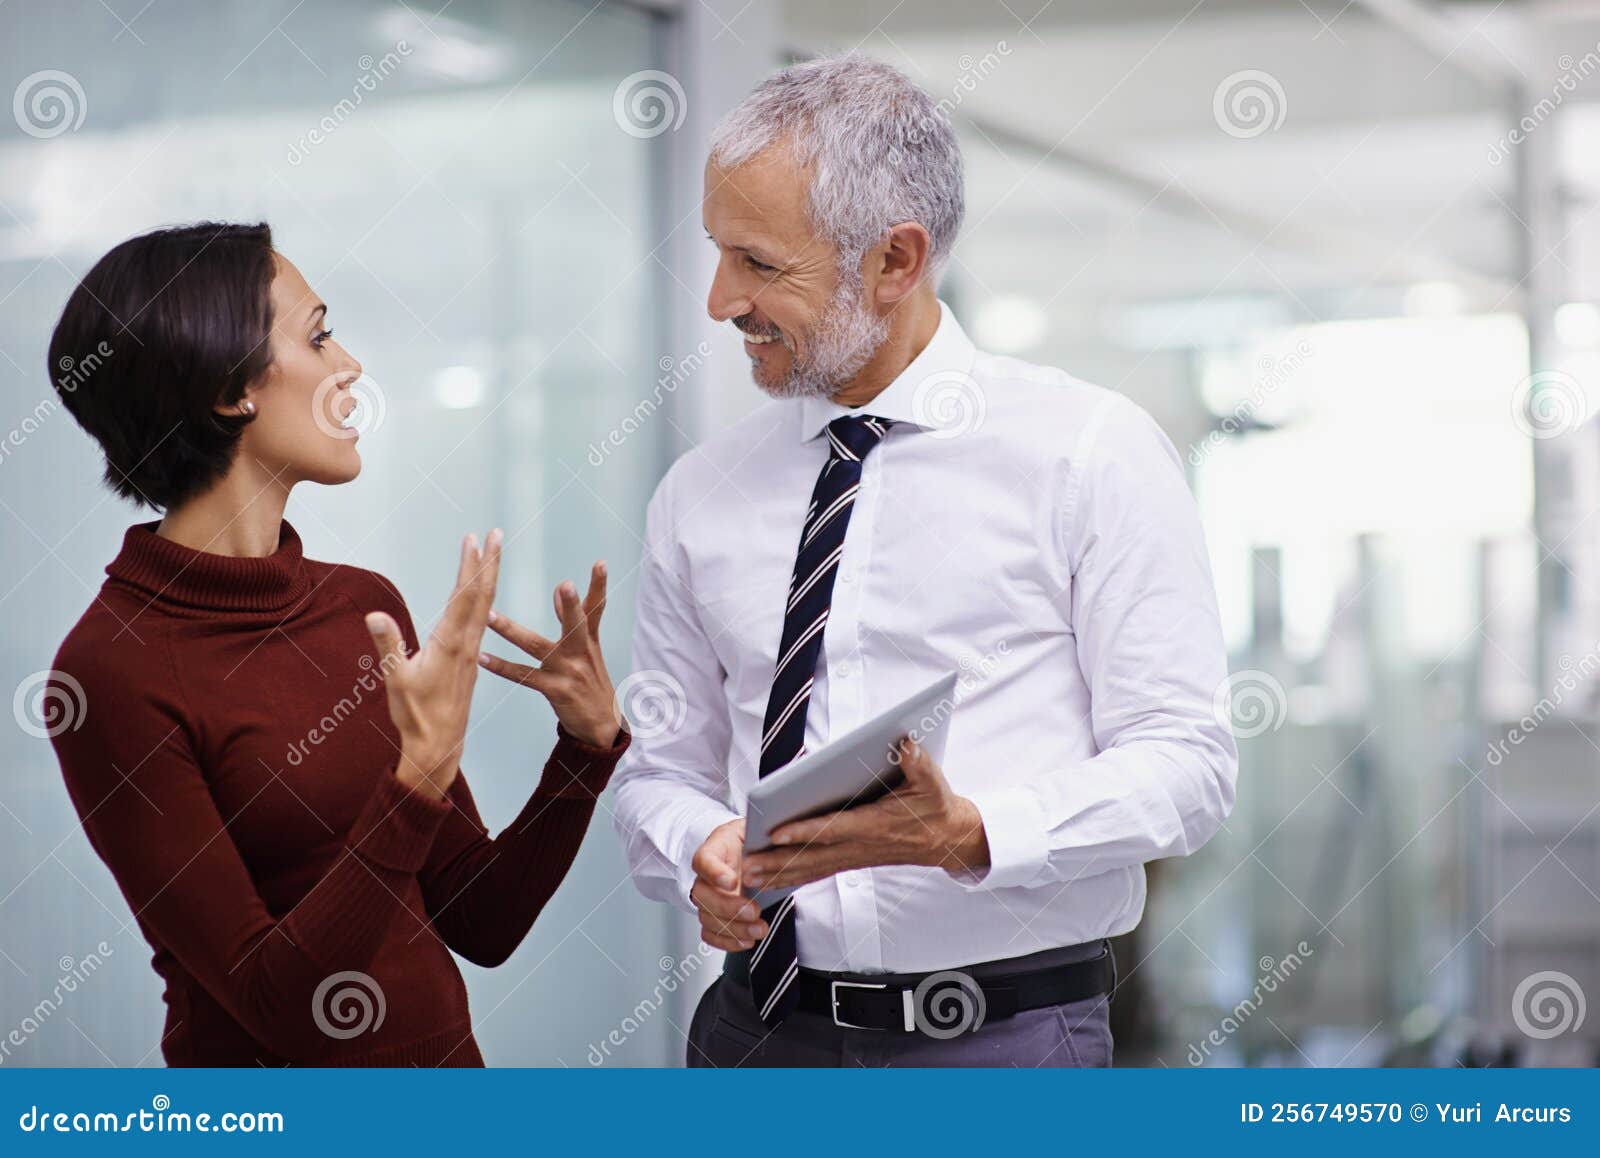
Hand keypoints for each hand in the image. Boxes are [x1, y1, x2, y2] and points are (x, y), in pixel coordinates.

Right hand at [366, 530, 501, 801]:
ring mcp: (470, 651)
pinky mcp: (469, 661)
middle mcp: (466, 643)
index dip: (470, 566)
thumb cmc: (415, 714)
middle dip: (489, 561)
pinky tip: (481, 596)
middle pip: (481, 594)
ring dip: (487, 577)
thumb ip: (388, 645)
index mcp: (450, 643)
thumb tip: (374, 614)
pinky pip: (479, 622)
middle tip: (496, 533)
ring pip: (483, 606)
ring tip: (492, 553)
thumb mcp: (396, 679)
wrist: (439, 745)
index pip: (463, 595)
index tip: (474, 539)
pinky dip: (481, 600)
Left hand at [477, 561, 622, 748]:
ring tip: (491, 615)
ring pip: (536, 646)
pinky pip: (524, 676)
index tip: (600, 562)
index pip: (596, 607)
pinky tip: (483, 657)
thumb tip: (560, 591)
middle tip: (566, 585)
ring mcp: (567, 672)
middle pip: (576, 624)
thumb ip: (573, 619)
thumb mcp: (588, 650)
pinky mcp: (555, 691)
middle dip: (570, 605)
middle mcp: (581, 653)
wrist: (602, 727)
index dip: (599, 585)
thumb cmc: (591, 683)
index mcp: (590, 641)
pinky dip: (502, 667)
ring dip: (511, 630)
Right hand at [691, 819, 768, 951]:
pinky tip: (746, 942)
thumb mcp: (757, 826)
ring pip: (707, 917)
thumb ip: (761, 831)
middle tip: (754, 911)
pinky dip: (726, 942)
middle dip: (728, 907)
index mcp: (716, 847)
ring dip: (733, 929)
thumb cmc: (752, 837)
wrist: (748, 851)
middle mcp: (706, 874)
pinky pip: (709, 933)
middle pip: (702, 894)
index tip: (731, 881)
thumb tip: (775, 836)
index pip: (703, 859)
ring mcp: (707, 896)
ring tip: (760, 929)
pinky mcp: (713, 915)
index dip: (713, 872)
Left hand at [741, 739, 989, 891]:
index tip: (776, 833)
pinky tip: (771, 881)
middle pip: (813, 856)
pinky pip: (819, 871)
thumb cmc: (936, 806)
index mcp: (876, 824)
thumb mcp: (934, 782)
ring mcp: (855, 856)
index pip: (833, 829)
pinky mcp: (852, 859)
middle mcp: (861, 845)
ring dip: (780, 873)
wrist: (948, 839)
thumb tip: (904, 743)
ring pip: (812, 868)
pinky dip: (793, 877)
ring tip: (748, 877)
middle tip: (746, 867)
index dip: (804, 832)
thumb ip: (918, 763)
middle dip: (778, 861)